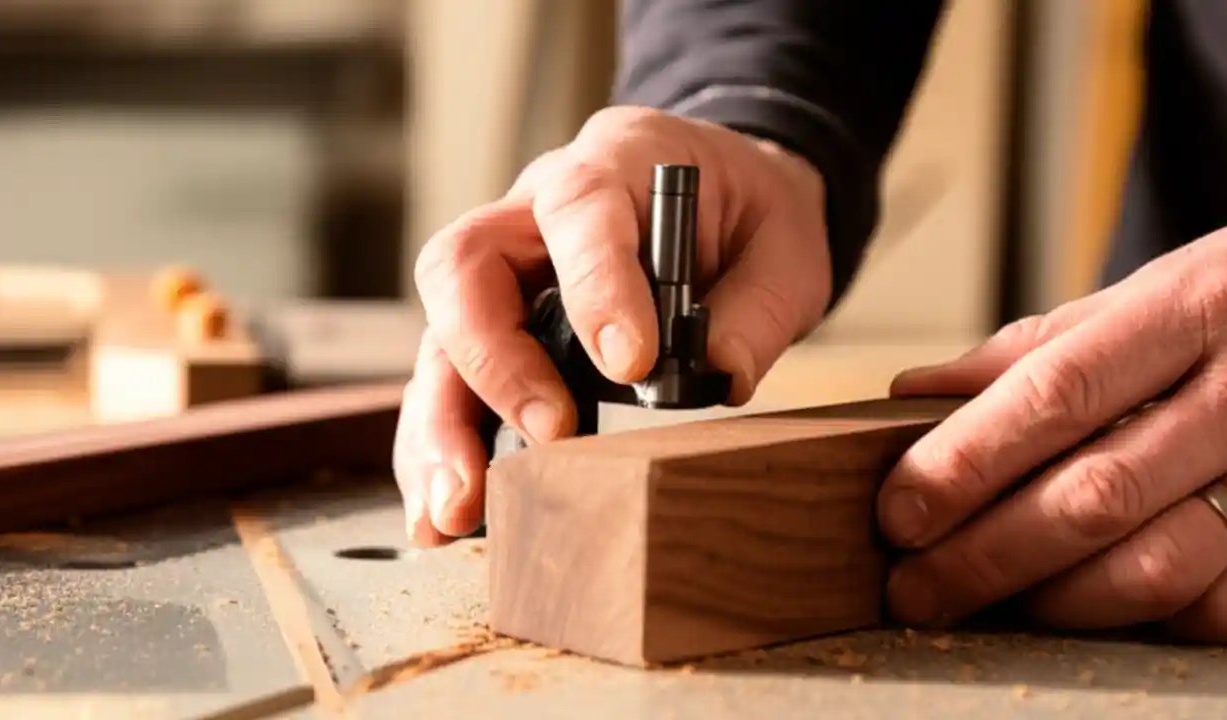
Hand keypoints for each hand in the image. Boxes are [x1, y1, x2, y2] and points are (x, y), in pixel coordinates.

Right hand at [394, 107, 831, 544]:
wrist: (732, 202)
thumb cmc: (750, 216)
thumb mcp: (786, 247)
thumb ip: (759, 306)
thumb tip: (722, 375)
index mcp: (613, 163)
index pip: (580, 211)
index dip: (597, 286)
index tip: (631, 364)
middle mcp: (533, 213)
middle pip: (466, 267)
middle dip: (494, 361)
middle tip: (547, 436)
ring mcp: (506, 273)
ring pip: (441, 335)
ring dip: (443, 425)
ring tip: (458, 506)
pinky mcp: (498, 330)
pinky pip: (449, 382)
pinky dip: (443, 447)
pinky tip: (445, 512)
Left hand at [880, 221, 1226, 641]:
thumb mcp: (1149, 293)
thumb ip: (1036, 348)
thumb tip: (912, 394)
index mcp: (1193, 309)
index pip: (1056, 394)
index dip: (966, 462)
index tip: (899, 512)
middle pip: (1095, 496)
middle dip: (984, 556)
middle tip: (913, 588)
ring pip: (1157, 568)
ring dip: (1053, 600)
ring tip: (989, 599)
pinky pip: (1220, 609)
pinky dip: (1141, 620)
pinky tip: (1092, 602)